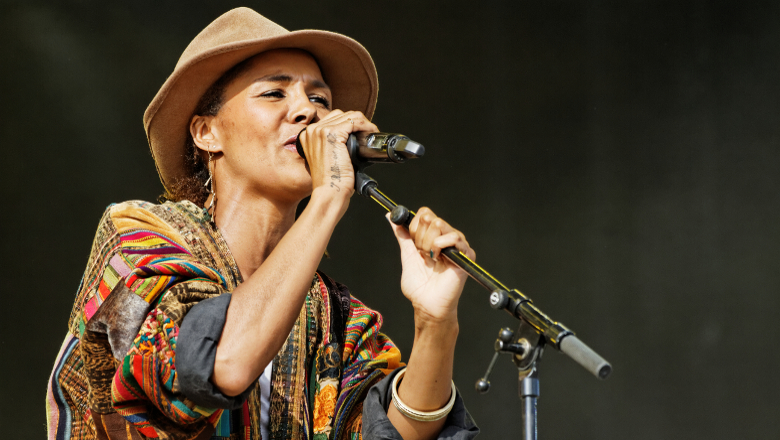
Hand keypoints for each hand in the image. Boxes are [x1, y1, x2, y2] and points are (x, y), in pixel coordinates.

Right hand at [297, 110, 377, 197]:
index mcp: (308, 136)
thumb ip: (334, 146)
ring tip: (371, 133)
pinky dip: (365, 125)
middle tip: (368, 133)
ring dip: (364, 123)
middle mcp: (312, 131)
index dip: (350, 125)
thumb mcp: (329, 158)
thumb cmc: (331, 181)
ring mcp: (320, 131)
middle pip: (341, 115)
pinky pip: (354, 121)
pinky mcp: (331, 134)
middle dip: (357, 123)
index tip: (361, 133)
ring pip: (349, 116)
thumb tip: (353, 139)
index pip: (333, 120)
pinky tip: (370, 132)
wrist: (329, 192)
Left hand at [387, 207, 475, 323]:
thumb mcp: (408, 255)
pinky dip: (440, 246)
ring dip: (428, 243)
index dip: (414, 226)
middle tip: (422, 253)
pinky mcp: (466, 253)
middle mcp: (446, 237)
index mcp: (434, 236)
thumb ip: (402, 235)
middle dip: (420, 237)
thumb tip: (391, 216)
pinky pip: (453, 237)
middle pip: (430, 217)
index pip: (425, 213)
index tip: (413, 244)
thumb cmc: (419, 286)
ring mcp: (457, 245)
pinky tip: (439, 259)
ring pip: (439, 224)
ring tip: (431, 259)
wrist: (427, 304)